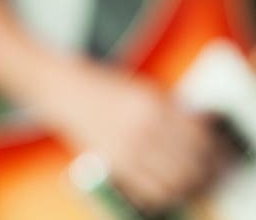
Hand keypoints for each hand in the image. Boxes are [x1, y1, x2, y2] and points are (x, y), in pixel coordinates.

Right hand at [38, 58, 233, 214]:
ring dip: (185, 187)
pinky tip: (163, 190)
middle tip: (208, 174)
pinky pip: (147, 191)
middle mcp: (144, 127)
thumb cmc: (98, 85)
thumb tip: (199, 129)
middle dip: (204, 172)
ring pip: (173, 181)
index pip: (199, 136)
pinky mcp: (112, 164)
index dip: (214, 149)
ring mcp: (128, 148)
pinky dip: (161, 196)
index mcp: (154, 103)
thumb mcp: (140, 87)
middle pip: (191, 162)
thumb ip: (168, 108)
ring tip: (187, 185)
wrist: (62, 88)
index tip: (218, 154)